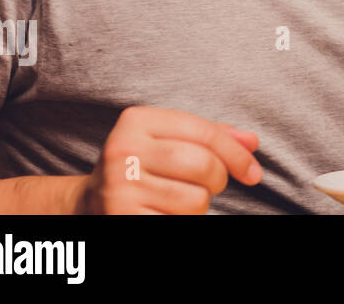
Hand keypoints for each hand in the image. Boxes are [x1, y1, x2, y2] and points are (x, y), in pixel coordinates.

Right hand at [78, 106, 262, 213]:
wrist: (90, 204)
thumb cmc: (142, 167)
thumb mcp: (169, 140)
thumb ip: (212, 137)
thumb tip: (252, 142)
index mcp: (136, 121)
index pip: (206, 133)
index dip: (238, 154)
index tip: (254, 173)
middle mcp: (123, 150)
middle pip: (203, 165)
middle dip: (218, 179)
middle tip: (207, 185)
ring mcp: (119, 186)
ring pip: (195, 200)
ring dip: (198, 205)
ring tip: (177, 199)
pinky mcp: (122, 218)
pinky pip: (178, 222)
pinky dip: (182, 220)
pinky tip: (164, 213)